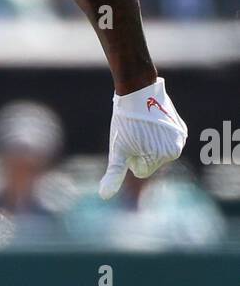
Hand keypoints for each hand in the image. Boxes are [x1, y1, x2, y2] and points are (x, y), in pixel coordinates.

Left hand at [98, 77, 187, 199]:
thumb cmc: (125, 121)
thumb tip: (104, 196)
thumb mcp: (117, 150)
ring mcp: (180, 136)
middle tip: (135, 132)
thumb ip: (114, 174)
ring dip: (146, 142)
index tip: (129, 141)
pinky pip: (161, 139)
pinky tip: (150, 120)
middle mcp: (178, 148)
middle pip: (150, 162)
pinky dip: (154, 133)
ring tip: (142, 125)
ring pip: (155, 151)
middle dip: (140, 151)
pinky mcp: (178, 125)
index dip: (130, 158)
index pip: (141, 170)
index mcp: (166, 156)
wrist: (137, 88)